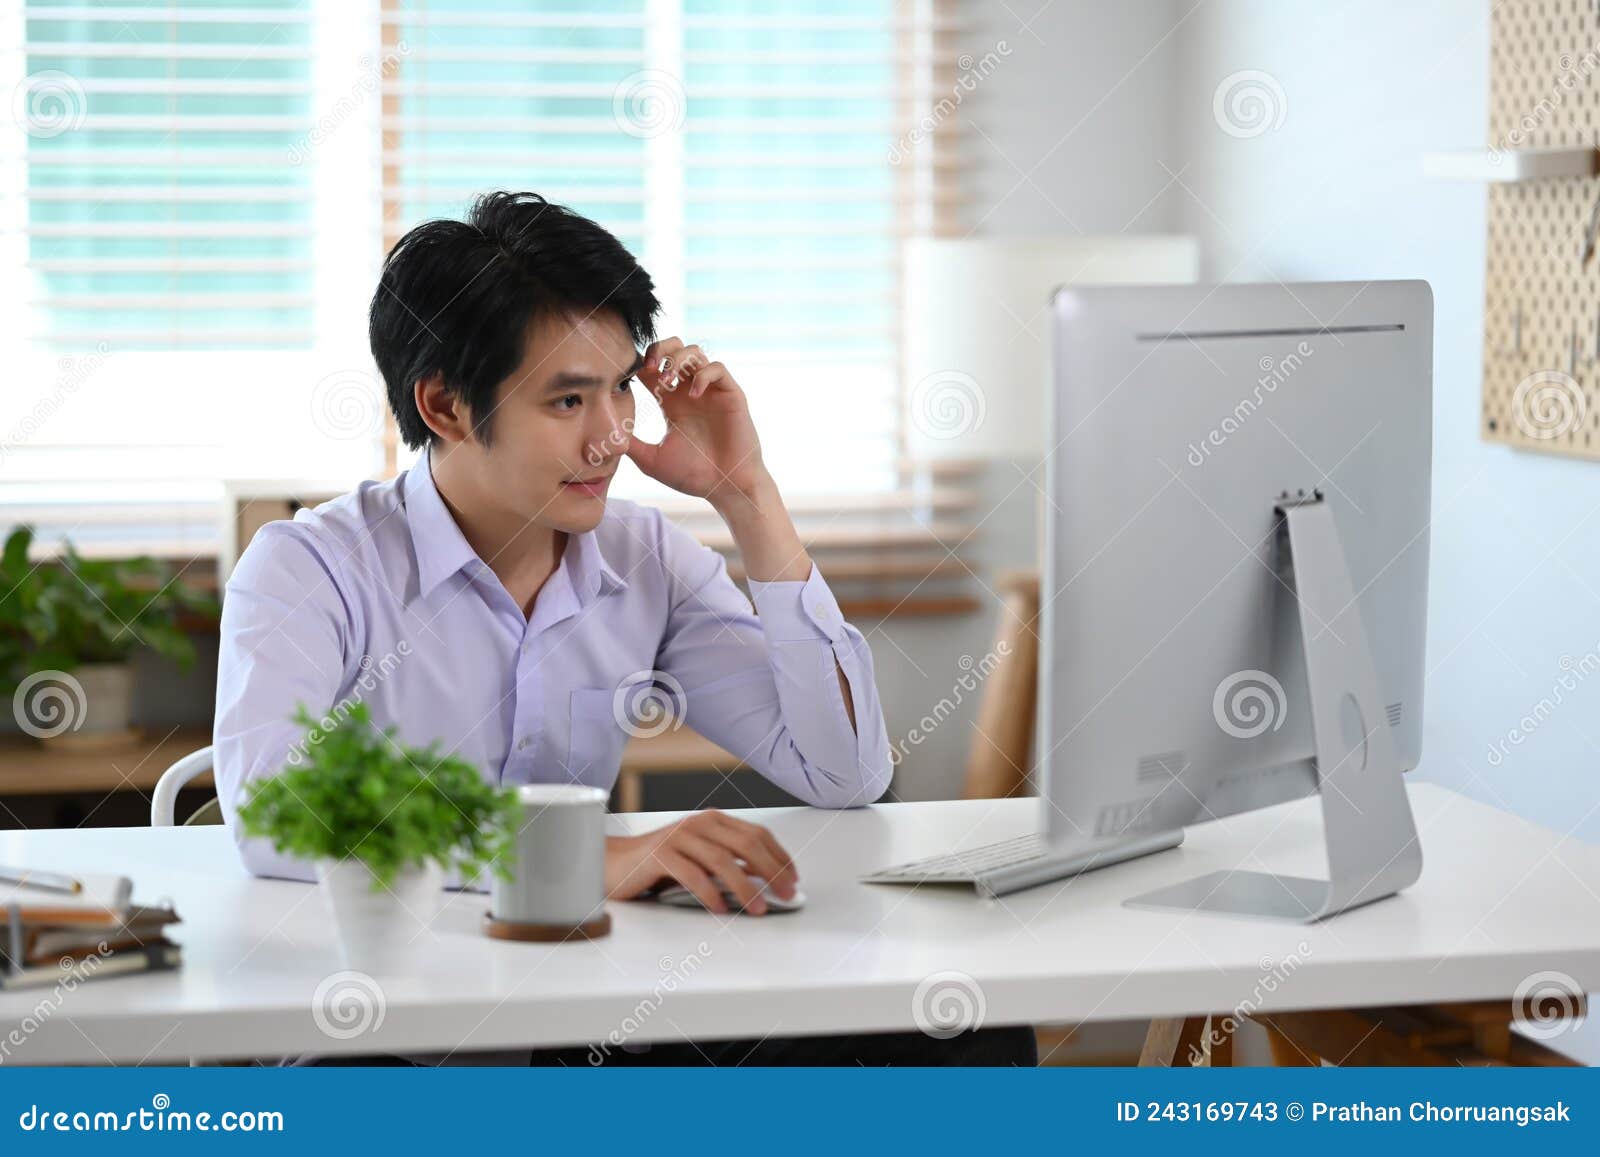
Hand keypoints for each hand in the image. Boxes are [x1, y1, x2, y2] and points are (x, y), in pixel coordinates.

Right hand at [605, 810, 798, 915]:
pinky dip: (710, 893)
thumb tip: (766, 881)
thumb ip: (729, 863)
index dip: (780, 856)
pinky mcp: (658, 854)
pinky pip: (692, 874)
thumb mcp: (700, 859)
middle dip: (772, 871)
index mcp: (713, 821)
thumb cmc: (660, 864)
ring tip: (758, 908)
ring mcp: (678, 836)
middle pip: (746, 844)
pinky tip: (720, 909)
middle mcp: (698, 823)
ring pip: (722, 860)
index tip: (794, 879)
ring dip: (745, 887)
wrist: (614, 863)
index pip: (757, 834)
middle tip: (786, 894)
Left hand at [624, 337, 768, 511]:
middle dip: (660, 350)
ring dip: (677, 359)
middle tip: (650, 368)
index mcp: (672, 403)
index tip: (631, 376)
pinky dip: (702, 375)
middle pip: (675, 348)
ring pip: (695, 352)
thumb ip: (630, 445)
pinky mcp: (731, 396)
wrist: (726, 488)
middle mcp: (691, 392)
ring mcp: (711, 392)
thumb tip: (603, 436)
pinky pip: (717, 368)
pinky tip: (692, 395)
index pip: (654, 368)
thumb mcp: (651, 460)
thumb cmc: (693, 476)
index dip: (641, 363)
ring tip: (667, 382)